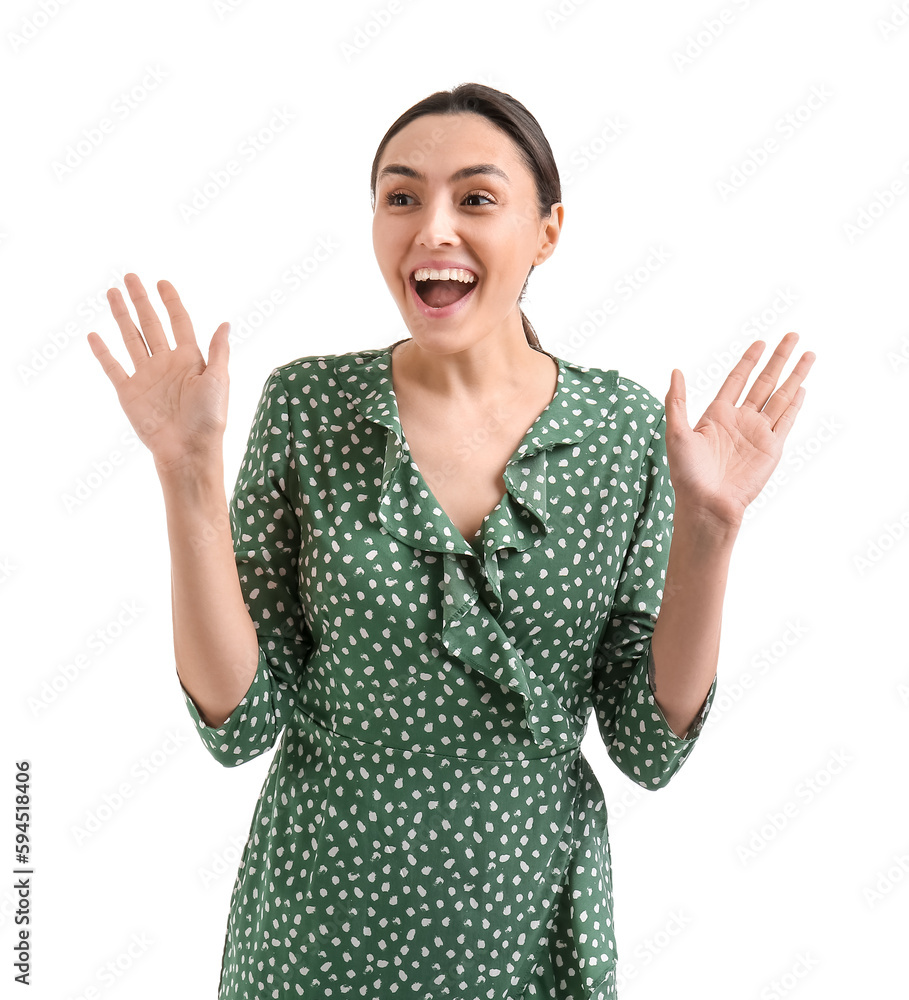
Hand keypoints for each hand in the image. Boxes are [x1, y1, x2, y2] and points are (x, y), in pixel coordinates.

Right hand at [87, 273, 230, 474]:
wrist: (187, 450)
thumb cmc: (209, 418)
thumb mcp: (219, 380)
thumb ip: (218, 350)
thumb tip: (225, 323)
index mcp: (190, 359)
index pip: (179, 322)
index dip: (171, 302)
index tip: (162, 283)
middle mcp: (166, 364)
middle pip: (151, 324)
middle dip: (141, 300)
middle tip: (130, 277)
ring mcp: (147, 377)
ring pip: (131, 339)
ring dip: (121, 317)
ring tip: (111, 293)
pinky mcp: (129, 393)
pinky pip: (113, 368)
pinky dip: (103, 352)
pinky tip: (95, 335)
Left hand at [664, 332, 816, 529]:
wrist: (707, 504)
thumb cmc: (687, 474)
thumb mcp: (676, 433)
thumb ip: (677, 400)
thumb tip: (675, 371)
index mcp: (717, 414)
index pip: (737, 379)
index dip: (749, 361)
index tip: (760, 342)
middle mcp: (740, 420)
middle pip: (764, 381)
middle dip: (778, 359)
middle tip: (792, 335)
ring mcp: (758, 433)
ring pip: (781, 396)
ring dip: (795, 375)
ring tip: (808, 354)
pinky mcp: (772, 448)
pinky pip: (786, 421)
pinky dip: (795, 404)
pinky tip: (803, 388)